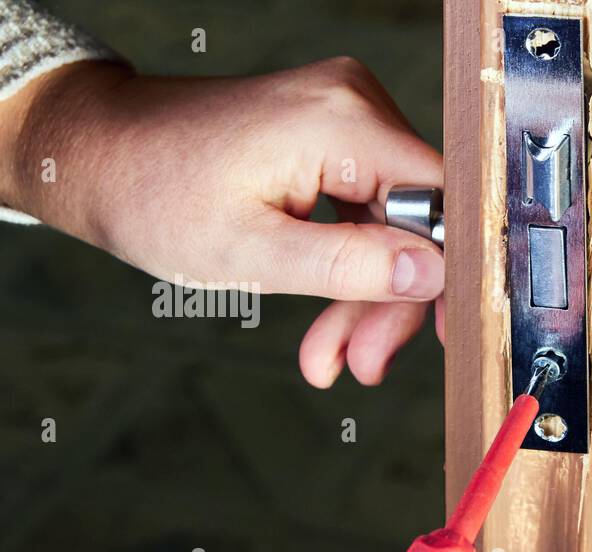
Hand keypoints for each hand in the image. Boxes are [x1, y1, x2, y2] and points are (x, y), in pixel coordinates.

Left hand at [0, 57, 444, 386]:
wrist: (96, 154)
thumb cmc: (152, 195)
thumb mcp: (252, 252)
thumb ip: (350, 266)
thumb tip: (434, 275)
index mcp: (342, 123)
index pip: (442, 205)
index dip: (450, 276)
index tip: (447, 335)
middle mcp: (354, 105)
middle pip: (416, 223)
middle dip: (387, 303)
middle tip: (358, 364)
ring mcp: (345, 115)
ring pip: (393, 227)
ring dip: (363, 298)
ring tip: (328, 356)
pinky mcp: (332, 134)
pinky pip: (366, 211)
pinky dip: (347, 266)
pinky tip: (327, 317)